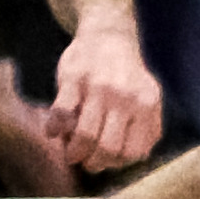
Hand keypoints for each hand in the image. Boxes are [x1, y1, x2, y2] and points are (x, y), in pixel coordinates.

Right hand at [47, 20, 160, 170]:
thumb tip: (134, 159)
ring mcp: (98, 87)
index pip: (133, 151)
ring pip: (84, 134)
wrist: (108, 35)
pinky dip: (53, 129)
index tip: (106, 162)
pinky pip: (60, 113)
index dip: (116, 163)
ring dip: (72, 151)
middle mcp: (125, 97)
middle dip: (92, 162)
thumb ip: (146, 126)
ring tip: (69, 153)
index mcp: (146, 105)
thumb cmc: (126, 74)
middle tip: (84, 162)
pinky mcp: (73, 79)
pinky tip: (52, 133)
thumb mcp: (147, 97)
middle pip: (107, 147)